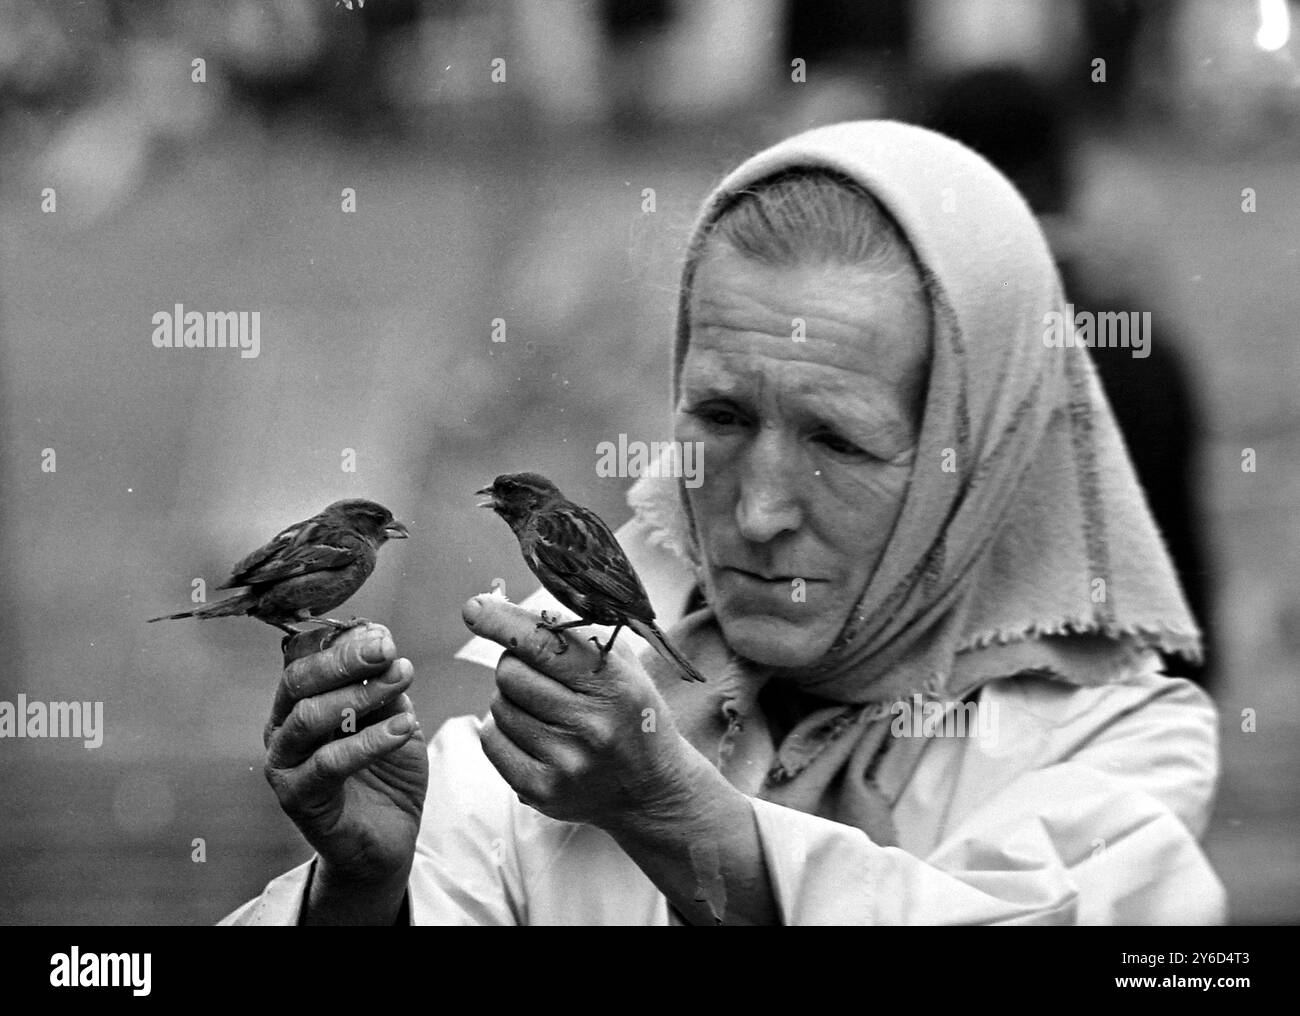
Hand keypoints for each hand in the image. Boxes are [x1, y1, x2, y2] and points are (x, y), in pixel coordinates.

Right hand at [263, 623, 427, 922]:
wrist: (387, 839)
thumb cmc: (387, 773)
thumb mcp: (394, 717)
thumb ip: (385, 685)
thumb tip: (382, 641)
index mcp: (299, 702)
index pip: (306, 658)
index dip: (342, 641)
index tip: (383, 635)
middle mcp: (282, 728)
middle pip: (299, 681)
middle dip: (344, 658)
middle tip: (387, 648)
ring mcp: (284, 764)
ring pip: (309, 717)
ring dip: (360, 693)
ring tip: (403, 679)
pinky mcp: (297, 798)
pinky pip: (329, 763)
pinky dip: (370, 741)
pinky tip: (405, 726)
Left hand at [462, 595, 694, 830]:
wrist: (651, 787)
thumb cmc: (629, 710)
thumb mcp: (620, 662)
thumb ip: (571, 632)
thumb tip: (497, 610)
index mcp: (614, 684)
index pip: (542, 644)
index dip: (502, 623)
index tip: (474, 608)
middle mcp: (591, 725)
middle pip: (510, 672)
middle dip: (518, 664)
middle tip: (543, 675)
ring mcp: (565, 762)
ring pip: (498, 705)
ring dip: (513, 699)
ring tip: (548, 710)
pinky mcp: (541, 791)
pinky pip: (491, 740)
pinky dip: (502, 729)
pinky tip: (533, 733)